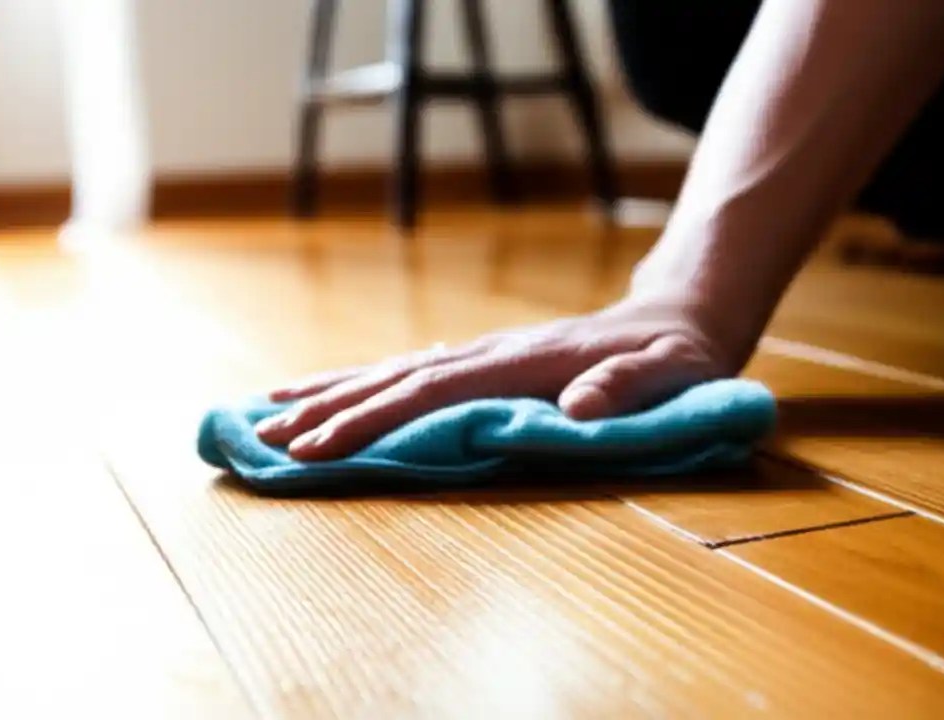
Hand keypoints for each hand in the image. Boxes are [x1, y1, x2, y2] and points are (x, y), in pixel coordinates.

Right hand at [254, 294, 748, 460]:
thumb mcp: (673, 373)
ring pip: (392, 370)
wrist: (680, 315)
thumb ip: (627, 387)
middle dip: (326, 410)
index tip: (318, 449)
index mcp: (519, 362)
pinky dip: (365, 382)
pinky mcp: (485, 361)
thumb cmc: (677, 356)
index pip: (427, 391)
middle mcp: (487, 353)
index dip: (370, 419)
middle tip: (263, 439)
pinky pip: (411, 372)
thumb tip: (575, 408)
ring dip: (331, 391)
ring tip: (270, 411)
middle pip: (391, 378)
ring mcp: (482, 354)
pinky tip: (339, 393)